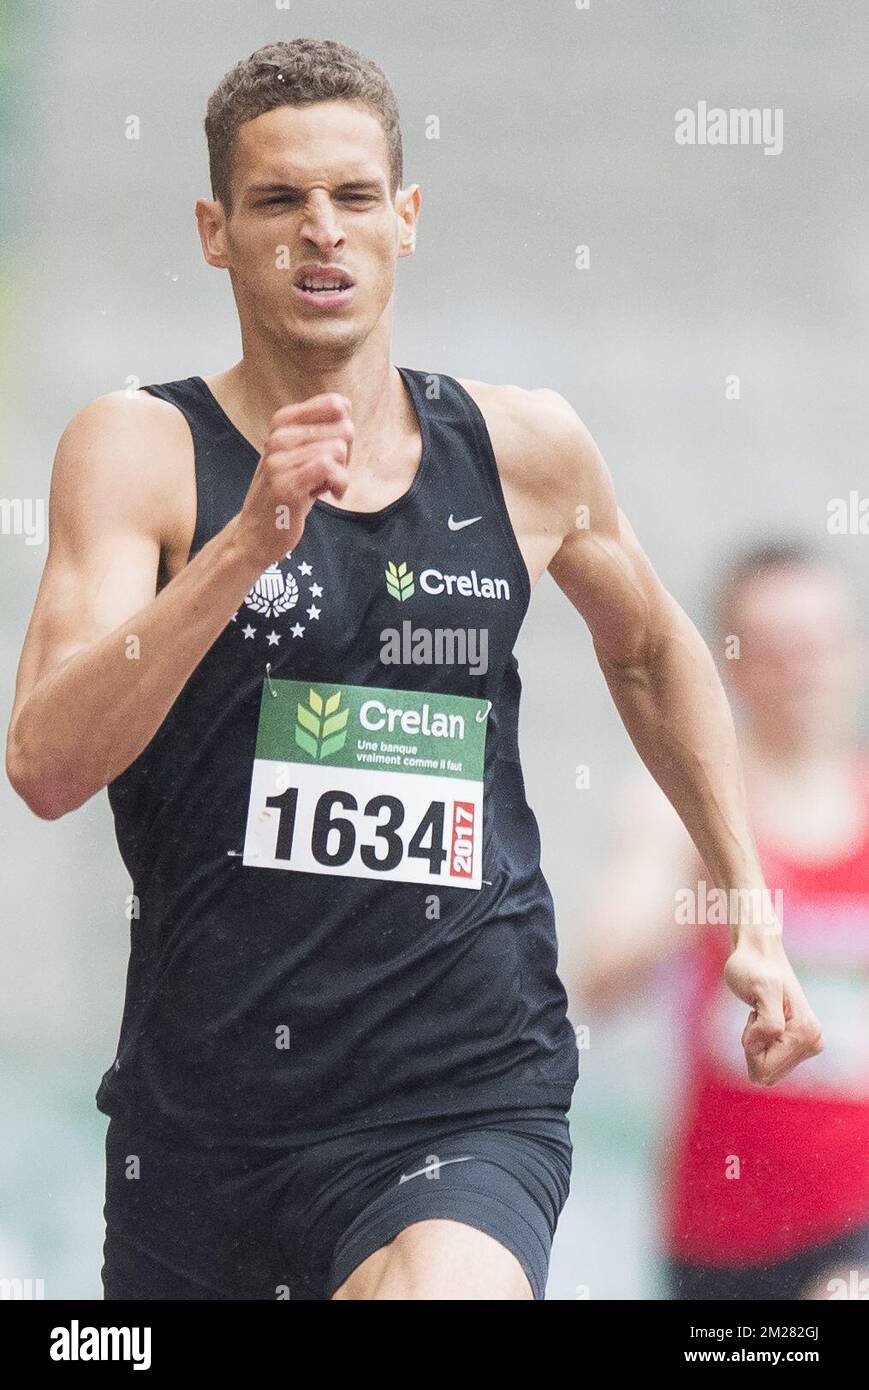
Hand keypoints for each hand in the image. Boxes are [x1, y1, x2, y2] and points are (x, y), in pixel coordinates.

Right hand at [237, 393, 353, 565]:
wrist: (256, 533)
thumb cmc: (286, 492)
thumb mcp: (297, 453)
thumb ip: (317, 429)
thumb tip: (346, 405)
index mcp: (282, 423)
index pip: (335, 404)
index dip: (344, 430)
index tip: (331, 451)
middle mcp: (278, 436)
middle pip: (343, 428)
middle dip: (346, 455)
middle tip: (328, 475)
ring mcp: (280, 460)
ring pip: (339, 449)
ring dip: (341, 474)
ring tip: (323, 487)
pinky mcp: (287, 485)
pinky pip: (330, 468)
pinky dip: (340, 484)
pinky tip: (330, 496)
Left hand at [723, 929, 823, 1085]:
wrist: (759, 954)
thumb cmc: (754, 969)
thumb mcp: (762, 989)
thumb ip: (768, 1022)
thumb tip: (758, 1048)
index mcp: (806, 1033)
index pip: (764, 1069)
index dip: (750, 1045)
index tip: (756, 1015)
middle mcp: (813, 1041)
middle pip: (767, 1073)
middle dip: (753, 1046)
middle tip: (757, 1015)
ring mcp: (807, 1043)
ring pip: (766, 1069)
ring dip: (755, 1042)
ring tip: (761, 1014)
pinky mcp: (797, 1043)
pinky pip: (767, 1062)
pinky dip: (757, 1041)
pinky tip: (764, 1017)